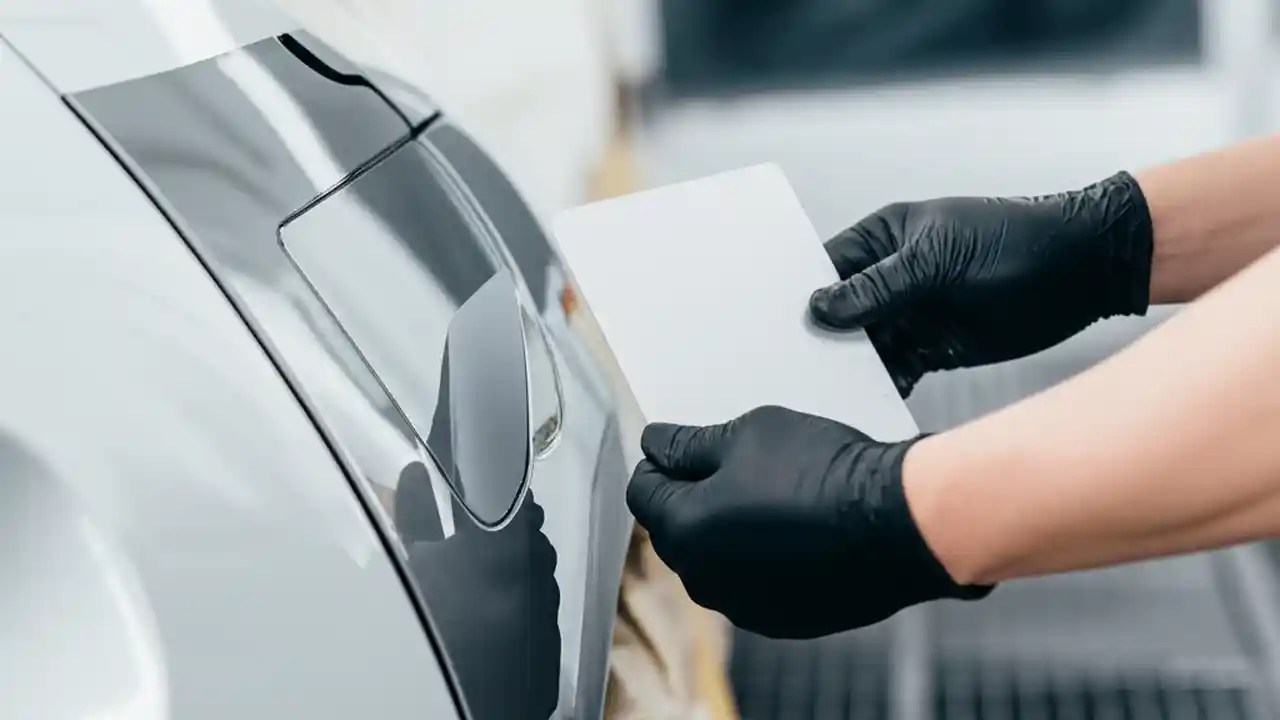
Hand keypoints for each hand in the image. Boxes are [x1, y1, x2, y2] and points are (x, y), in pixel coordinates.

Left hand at [626, 406, 988, 638]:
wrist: (897, 522)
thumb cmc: (824, 472)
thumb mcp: (747, 433)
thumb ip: (690, 444)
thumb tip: (658, 444)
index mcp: (684, 530)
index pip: (641, 491)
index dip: (658, 460)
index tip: (676, 443)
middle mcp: (704, 578)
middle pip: (674, 529)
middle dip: (689, 496)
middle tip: (727, 463)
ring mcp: (743, 605)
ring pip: (714, 559)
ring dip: (725, 529)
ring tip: (767, 493)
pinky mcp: (782, 620)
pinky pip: (753, 582)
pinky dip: (761, 557)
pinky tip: (793, 527)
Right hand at [809, 171, 1153, 395]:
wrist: (1083, 271)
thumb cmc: (1014, 241)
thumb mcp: (938, 258)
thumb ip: (878, 287)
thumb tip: (821, 309)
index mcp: (881, 240)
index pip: (824, 270)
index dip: (800, 297)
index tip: (774, 327)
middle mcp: (888, 279)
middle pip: (838, 315)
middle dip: (819, 340)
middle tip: (789, 369)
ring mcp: (909, 315)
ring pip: (863, 348)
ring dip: (848, 370)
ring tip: (823, 394)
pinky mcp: (932, 349)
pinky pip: (895, 371)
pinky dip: (881, 387)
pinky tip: (864, 403)